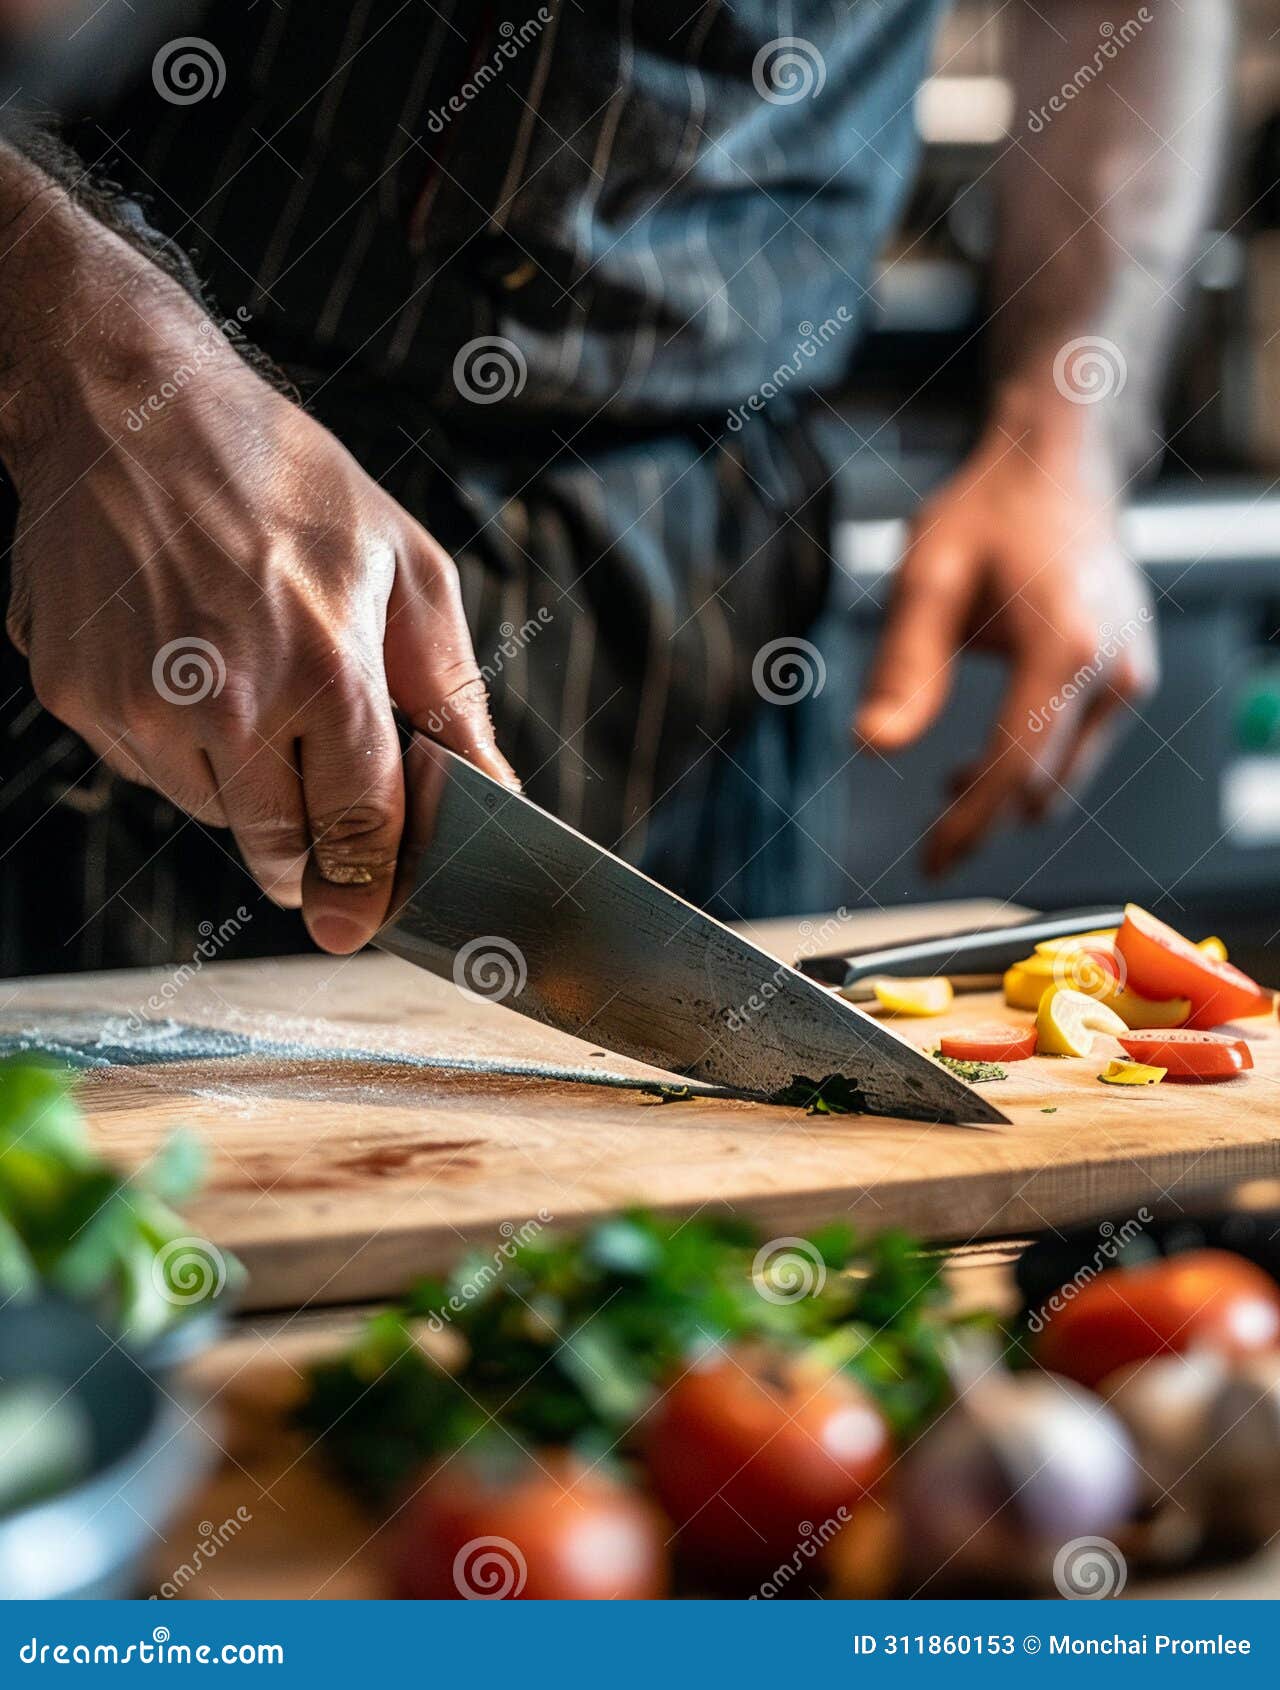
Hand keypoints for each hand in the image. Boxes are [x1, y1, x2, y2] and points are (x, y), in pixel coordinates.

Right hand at [1, 181, 516, 954]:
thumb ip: (452, 698)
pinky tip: (186, 667)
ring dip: (244, 788)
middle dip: (309, 849)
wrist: (125, 406)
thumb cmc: (282, 478)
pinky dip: (177, 747)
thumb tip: (492, 794)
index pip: (358, 833)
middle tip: (320, 814)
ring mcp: (138, 705)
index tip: (367, 920)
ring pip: (211, 815)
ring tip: (250, 688)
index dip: (371, 886)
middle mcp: (226, 703)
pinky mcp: (77, 697)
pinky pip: (146, 771)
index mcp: (324, 671)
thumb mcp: (404, 569)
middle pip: (278, 850)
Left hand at [853, 419, 1156, 874]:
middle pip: (1044, 785)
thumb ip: (902, 668)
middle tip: (930, 837)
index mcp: (1066, 645)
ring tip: (950, 783)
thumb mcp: (926, 579)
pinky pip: (1079, 749)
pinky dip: (1035, 766)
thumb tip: (874, 744)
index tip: (931, 862)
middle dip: (985, 818)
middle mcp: (1113, 669)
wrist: (1059, 467)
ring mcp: (1130, 676)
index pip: (1014, 766)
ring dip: (1008, 795)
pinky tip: (991, 751)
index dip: (970, 825)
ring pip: (1065, 776)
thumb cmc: (992, 513)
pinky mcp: (1130, 678)